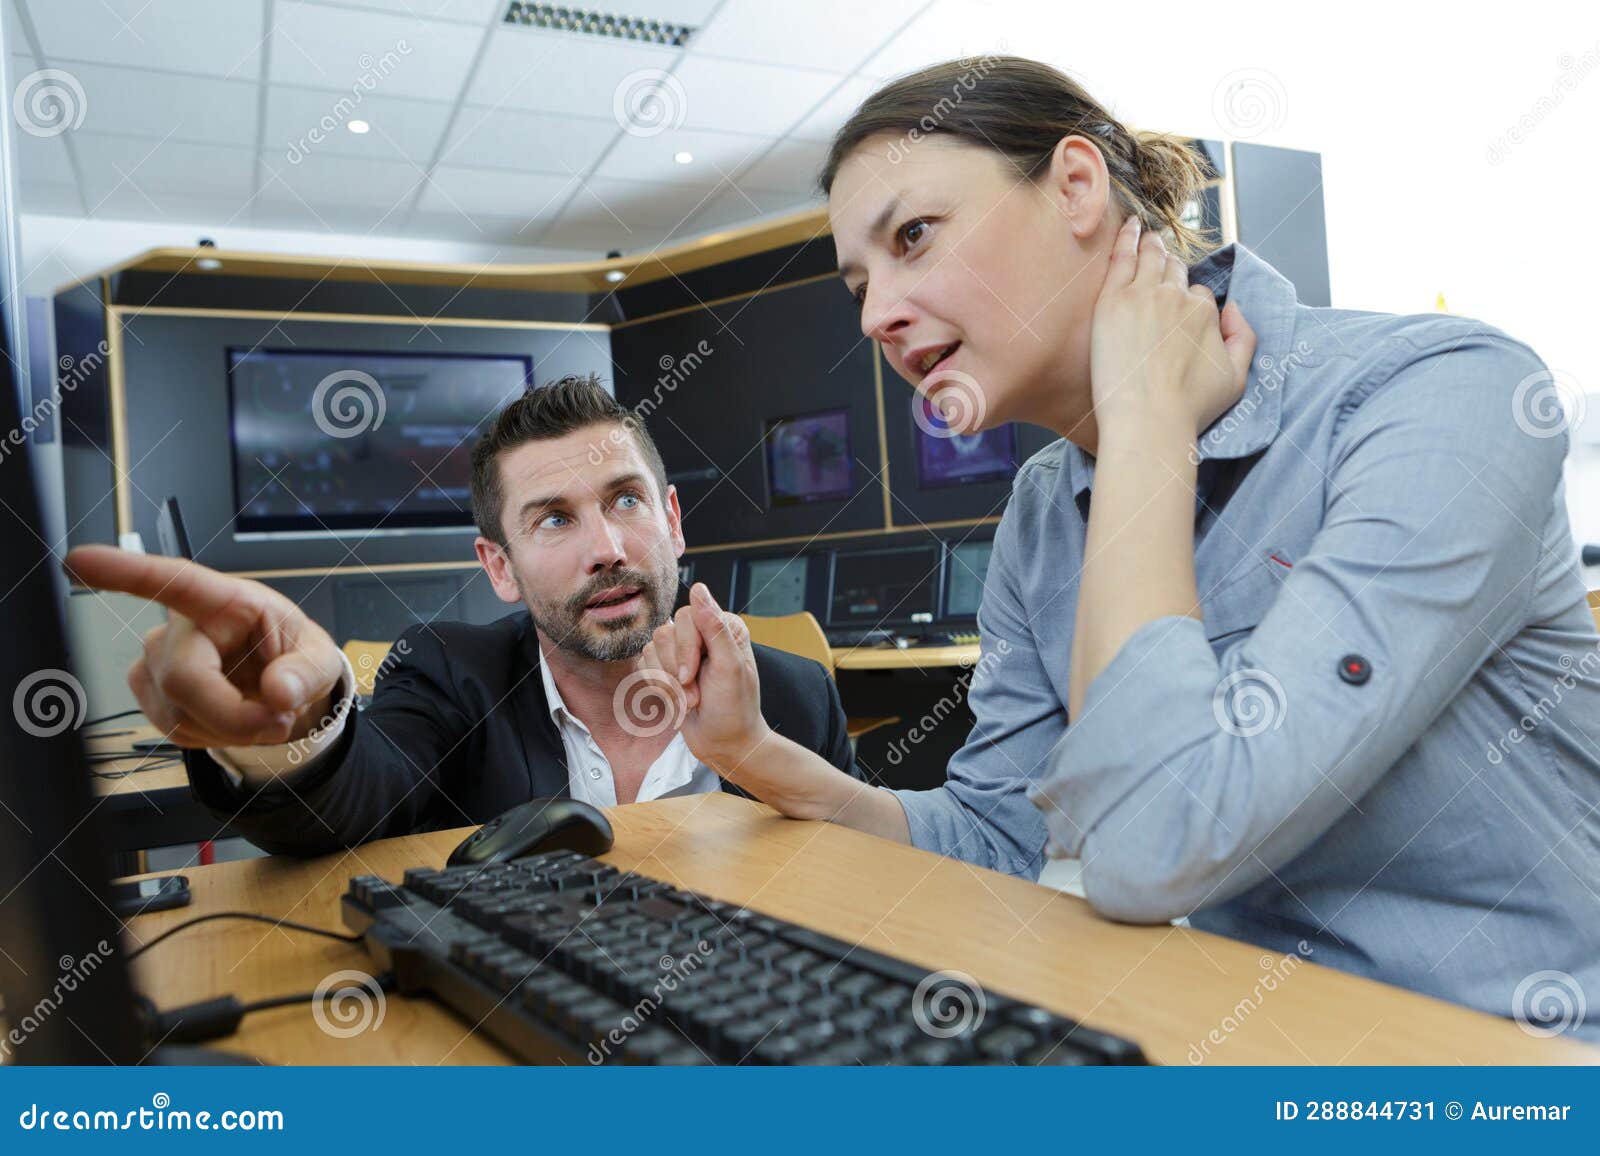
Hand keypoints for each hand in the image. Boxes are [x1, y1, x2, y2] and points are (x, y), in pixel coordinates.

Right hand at [64, 545, 343, 748]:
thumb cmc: (291, 655)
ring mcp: (156, 661)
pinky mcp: (148, 693)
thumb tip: (278, 693)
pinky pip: (179, 732)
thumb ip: (307, 672)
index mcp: (223, 600)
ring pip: (183, 715)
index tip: (79, 559)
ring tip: (257, 709)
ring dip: (232, 728)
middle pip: (184, 680)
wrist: (279, 687)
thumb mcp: (318, 657)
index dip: (124, 571)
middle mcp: (179, 627)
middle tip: (279, 720)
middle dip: (235, 716)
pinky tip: (231, 717)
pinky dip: (216, 736)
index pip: (172, 581)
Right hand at [640, 583, 770, 775]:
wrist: (724, 745)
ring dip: (667, 682)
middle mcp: (703, 634)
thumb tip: (698, 589)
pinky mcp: (667, 668)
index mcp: (724, 628)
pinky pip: (645, 664)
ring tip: (690, 701)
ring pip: (652, 649)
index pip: (687, 617)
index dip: (684, 648)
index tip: (691, 675)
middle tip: (694, 695)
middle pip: (666, 633)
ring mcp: (683, 652)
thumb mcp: (729, 668)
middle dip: (675, 670)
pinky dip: (658, 687)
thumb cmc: (734, 709)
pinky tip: (678, 701)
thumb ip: (714, 628)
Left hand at [1089, 216, 1256, 445]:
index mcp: (1207, 311)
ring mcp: (1144, 295)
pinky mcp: (1113, 301)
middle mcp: (1178, 297)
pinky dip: (1128, 238)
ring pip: (1152, 257)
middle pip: (1175, 271)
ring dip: (1152, 244)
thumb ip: (1244, 338)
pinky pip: (1122, 257)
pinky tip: (1129, 227)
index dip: (1188, 300)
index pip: (1198, 294)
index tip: (1177, 306)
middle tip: (1161, 258)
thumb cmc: (1189, 408)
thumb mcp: (1237, 379)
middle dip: (1170, 266)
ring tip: (1147, 235)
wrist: (1147, 420)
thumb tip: (1233, 309)